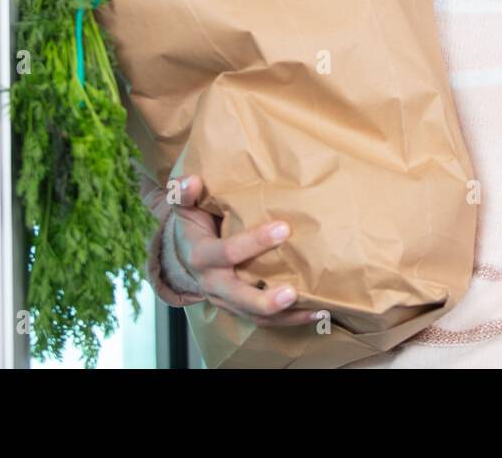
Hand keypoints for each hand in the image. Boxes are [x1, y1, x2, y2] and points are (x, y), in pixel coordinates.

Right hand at [166, 174, 318, 326]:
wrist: (184, 255)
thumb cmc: (194, 225)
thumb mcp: (185, 208)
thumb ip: (184, 194)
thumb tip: (191, 180)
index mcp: (201, 256)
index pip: (227, 252)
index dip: (253, 242)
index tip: (284, 228)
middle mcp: (212, 283)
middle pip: (238, 297)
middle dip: (264, 299)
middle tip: (292, 293)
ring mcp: (226, 300)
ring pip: (254, 315)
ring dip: (284, 316)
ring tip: (314, 310)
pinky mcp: (240, 308)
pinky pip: (264, 321)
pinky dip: (290, 320)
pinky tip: (316, 314)